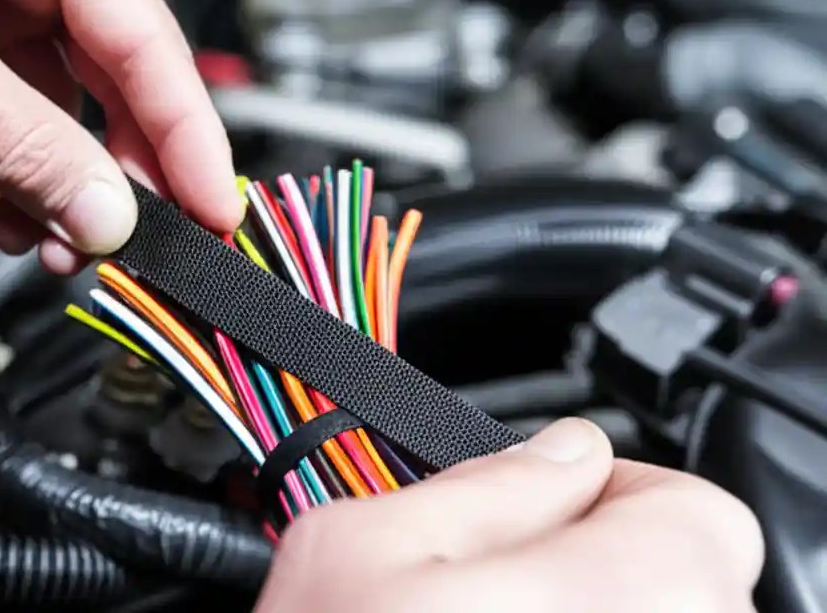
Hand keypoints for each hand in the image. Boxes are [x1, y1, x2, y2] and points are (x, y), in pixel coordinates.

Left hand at [0, 0, 241, 272]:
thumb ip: (23, 144)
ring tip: (35, 242)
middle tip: (115, 252)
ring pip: (57, 105)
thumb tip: (106, 212)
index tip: (214, 217)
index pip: (148, 46)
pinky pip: (5, 107)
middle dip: (110, 177)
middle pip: (112, 81)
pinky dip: (2, 165)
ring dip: (51, 182)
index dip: (187, 142)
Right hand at [257, 419, 763, 611]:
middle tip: (479, 587)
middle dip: (584, 562)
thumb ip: (475, 480)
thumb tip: (554, 448)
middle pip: (675, 574)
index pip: (686, 502)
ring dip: (579, 612)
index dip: (590, 499)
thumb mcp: (357, 551)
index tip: (527, 517)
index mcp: (637, 584)